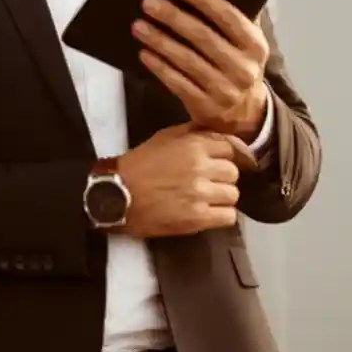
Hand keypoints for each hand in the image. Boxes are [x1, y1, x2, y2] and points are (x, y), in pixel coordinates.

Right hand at [116, 124, 242, 237]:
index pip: (229, 148)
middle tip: (208, 183)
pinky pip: (229, 217)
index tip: (215, 163)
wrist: (117, 195)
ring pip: (233, 195)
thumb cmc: (139, 165)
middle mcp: (201, 168)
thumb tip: (215, 132)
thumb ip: (192, 132)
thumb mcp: (164, 137)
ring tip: (207, 200)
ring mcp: (200, 194)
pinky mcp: (197, 218)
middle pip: (233, 173)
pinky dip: (221, 216)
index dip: (223, 156)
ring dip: (222, 197)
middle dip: (222, 177)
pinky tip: (209, 213)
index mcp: (194, 146)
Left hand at [132, 0, 269, 141]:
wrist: (245, 113)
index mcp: (255, 46)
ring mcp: (224, 90)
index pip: (230, 18)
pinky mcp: (205, 106)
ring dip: (160, 41)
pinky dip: (159, 67)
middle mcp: (243, 69)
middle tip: (148, 2)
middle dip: (173, 18)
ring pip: (187, 61)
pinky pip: (177, 83)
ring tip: (139, 25)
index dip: (205, 0)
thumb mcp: (246, 44)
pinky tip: (145, 53)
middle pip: (203, 38)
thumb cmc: (238, 64)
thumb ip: (235, 18)